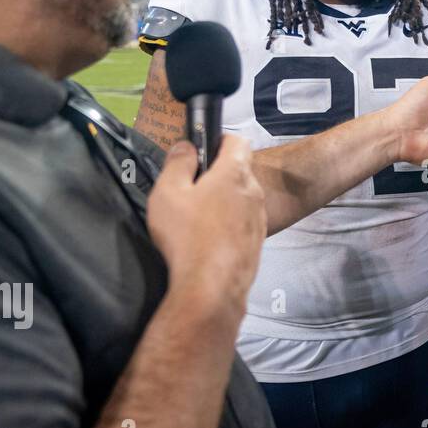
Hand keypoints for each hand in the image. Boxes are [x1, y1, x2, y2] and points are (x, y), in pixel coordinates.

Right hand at [146, 136, 266, 315]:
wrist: (212, 287)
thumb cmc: (188, 237)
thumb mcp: (167, 192)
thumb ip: (177, 163)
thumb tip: (185, 146)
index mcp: (234, 173)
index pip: (237, 140)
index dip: (218, 140)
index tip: (200, 152)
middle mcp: (254, 191)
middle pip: (238, 170)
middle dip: (216, 174)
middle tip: (190, 189)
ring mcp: (259, 217)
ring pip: (241, 198)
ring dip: (223, 201)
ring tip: (196, 218)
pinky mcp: (258, 240)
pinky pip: (243, 222)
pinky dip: (228, 224)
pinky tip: (207, 239)